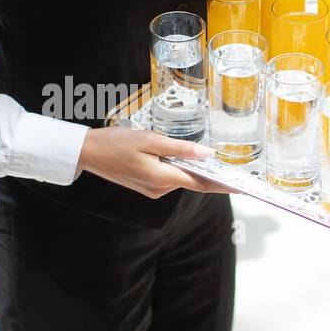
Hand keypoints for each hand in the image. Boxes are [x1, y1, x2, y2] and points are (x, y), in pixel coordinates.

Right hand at [75, 127, 236, 197]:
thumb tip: (206, 154)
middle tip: (236, 172)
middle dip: (212, 176)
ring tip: (208, 160)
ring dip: (192, 170)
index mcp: (163, 178)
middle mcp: (160, 189)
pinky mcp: (147, 186)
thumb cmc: (115, 143)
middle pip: (193, 181)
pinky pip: (169, 178)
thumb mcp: (150, 140)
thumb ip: (180, 148)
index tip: (242, 187)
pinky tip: (182, 160)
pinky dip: (179, 170)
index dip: (224, 185)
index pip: (201, 184)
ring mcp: (153, 190)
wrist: (87, 153)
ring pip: (181, 179)